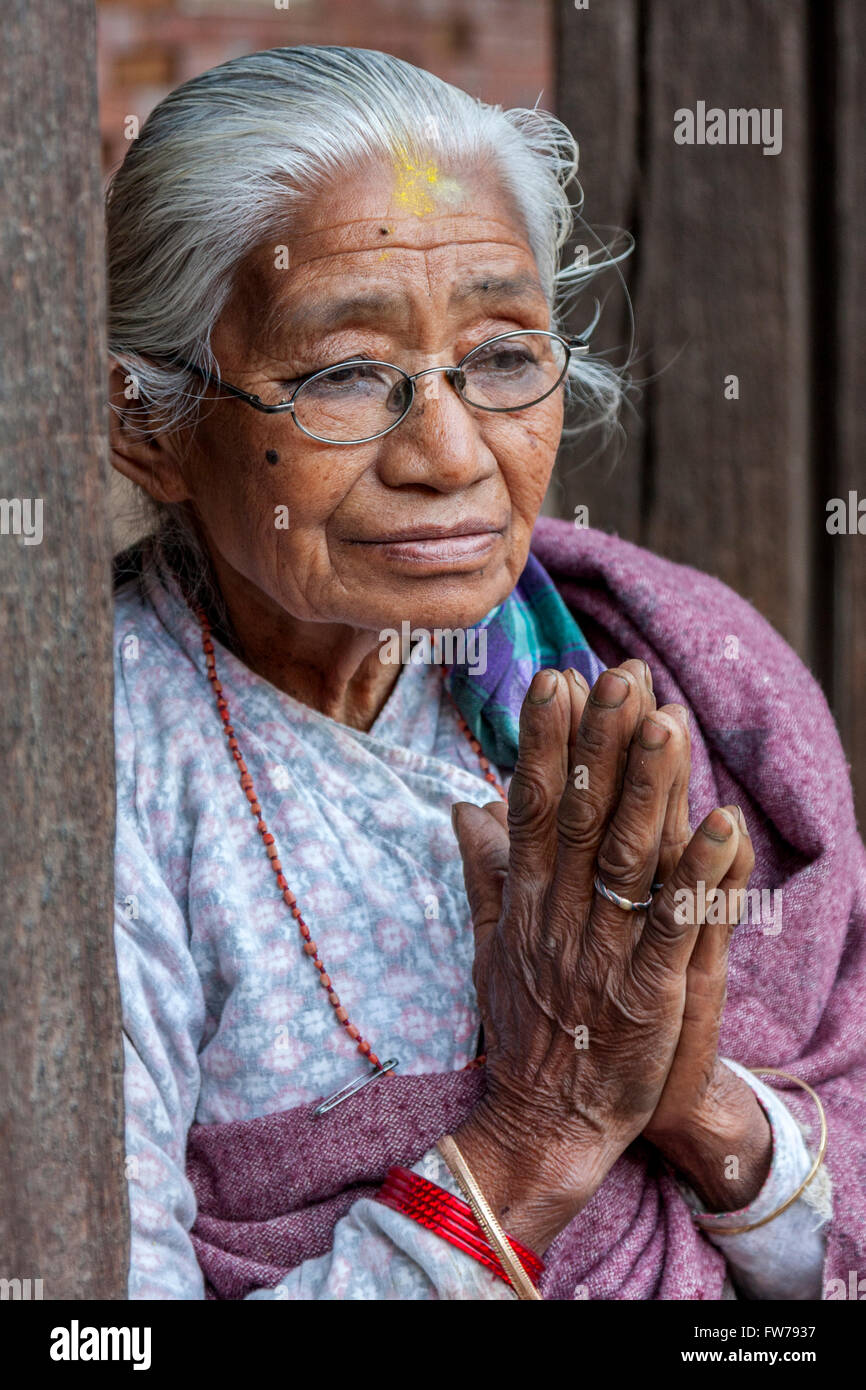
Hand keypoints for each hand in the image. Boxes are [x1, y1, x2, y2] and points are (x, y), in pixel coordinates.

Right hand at [450, 662, 747, 1252]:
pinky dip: (699, 878)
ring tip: (668, 723)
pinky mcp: (647, 996)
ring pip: (625, 860)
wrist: (543, 1124)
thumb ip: (483, 870)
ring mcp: (603, 955)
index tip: (556, 679)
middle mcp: (559, 918)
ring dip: (648, 790)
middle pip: (580, 817)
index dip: (543, 741)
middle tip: (621, 676)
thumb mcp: (491, 944)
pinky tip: (723, 825)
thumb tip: (463, 806)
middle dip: (600, 744)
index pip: (530, 806)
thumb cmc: (523, 1028)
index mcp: (525, 901)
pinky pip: (675, 929)